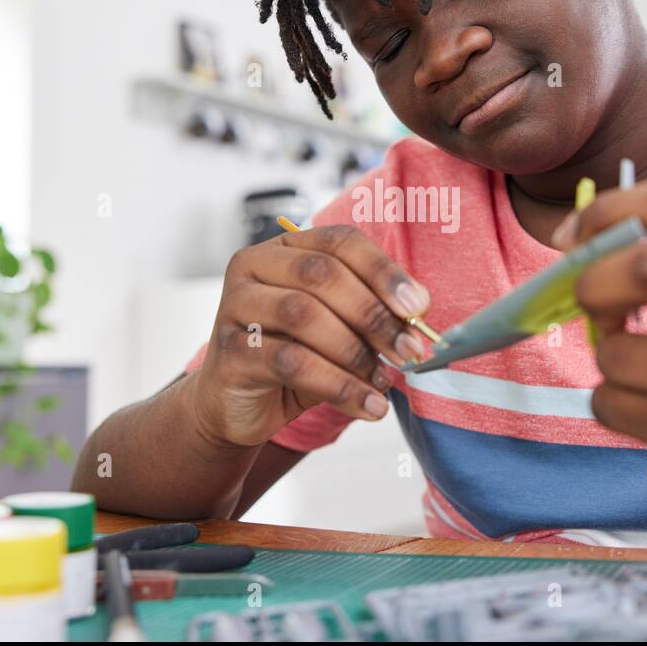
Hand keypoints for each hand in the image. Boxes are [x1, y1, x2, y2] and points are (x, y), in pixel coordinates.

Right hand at [191, 225, 432, 448]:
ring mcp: (235, 305)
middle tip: (408, 350)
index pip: (340, 241)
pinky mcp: (227, 350)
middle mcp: (253, 265)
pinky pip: (290, 362)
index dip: (384, 271)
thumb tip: (417, 318)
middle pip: (322, 274)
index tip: (419, 308)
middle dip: (373, 314)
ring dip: (355, 351)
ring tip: (384, 381)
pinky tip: (366, 403)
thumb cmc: (293, 356)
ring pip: (303, 314)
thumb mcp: (336, 328)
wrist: (237, 403)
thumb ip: (370, 314)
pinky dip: (338, 385)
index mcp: (285, 247)